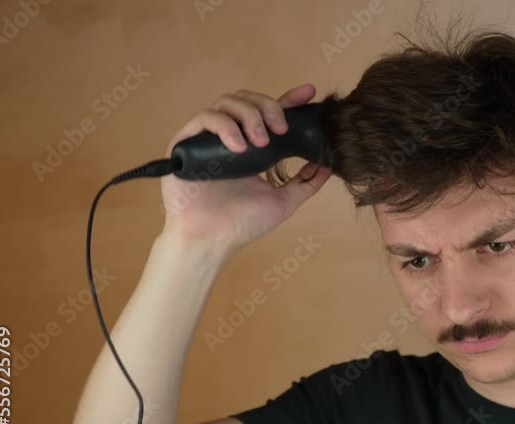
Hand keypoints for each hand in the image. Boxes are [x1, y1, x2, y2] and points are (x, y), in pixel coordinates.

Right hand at [160, 84, 332, 251]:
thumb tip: (328, 165)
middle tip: (282, 129)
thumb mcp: (283, 201)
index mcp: (252, 146)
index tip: (309, 93)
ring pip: (228, 101)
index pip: (269, 113)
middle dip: (270, 107)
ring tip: (261, 142)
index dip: (289, 99)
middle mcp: (231, 136)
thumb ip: (306, 183)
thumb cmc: (242, 223)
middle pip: (249, 99)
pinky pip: (205, 117)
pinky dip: (225, 126)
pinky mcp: (186, 141)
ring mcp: (208, 137)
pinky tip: (239, 147)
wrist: (212, 239)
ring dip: (250, 115)